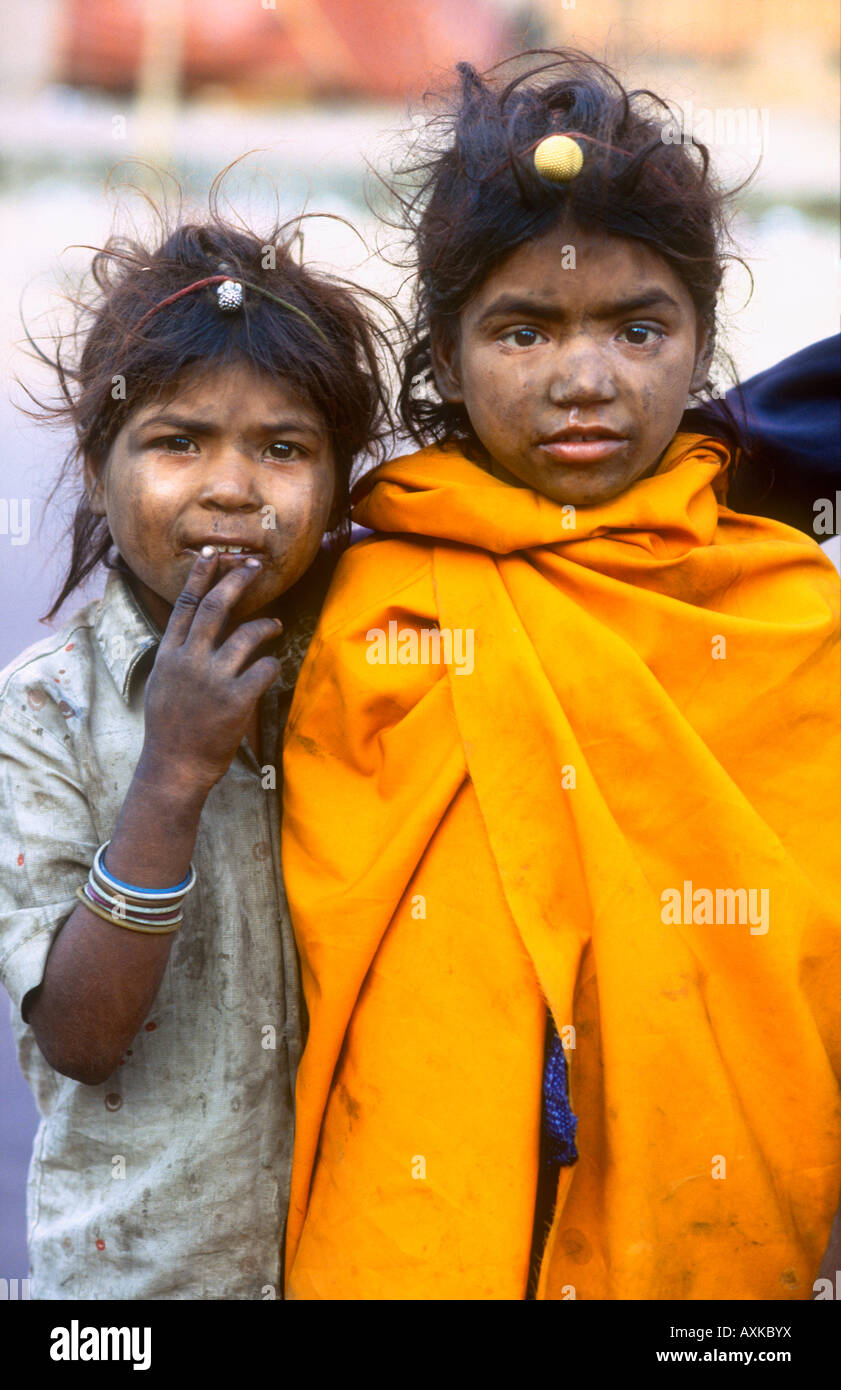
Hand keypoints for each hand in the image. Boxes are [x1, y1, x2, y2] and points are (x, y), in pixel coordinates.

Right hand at [139, 549, 281, 793]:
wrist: (174, 767)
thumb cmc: (170, 727)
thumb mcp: (162, 682)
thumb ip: (178, 654)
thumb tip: (194, 629)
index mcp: (170, 655)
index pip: (186, 605)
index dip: (201, 576)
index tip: (213, 554)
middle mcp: (190, 661)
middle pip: (217, 607)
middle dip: (237, 581)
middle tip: (254, 565)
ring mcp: (214, 680)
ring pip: (248, 635)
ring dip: (266, 625)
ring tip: (275, 625)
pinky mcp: (237, 700)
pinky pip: (265, 668)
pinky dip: (272, 664)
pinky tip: (271, 669)